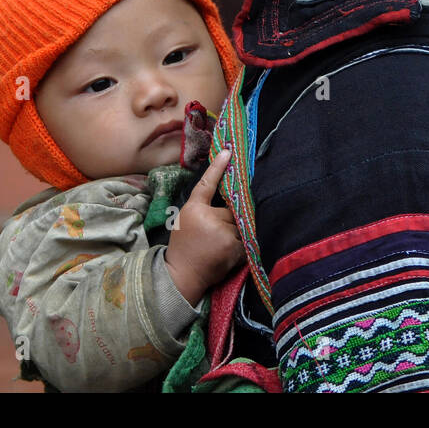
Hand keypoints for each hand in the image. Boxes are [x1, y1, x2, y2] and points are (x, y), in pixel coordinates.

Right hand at [164, 148, 243, 305]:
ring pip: (241, 224)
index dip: (218, 167)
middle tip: (215, 234)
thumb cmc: (185, 245)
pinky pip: (245, 239)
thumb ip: (205, 207)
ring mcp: (223, 234)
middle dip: (230, 218)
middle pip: (233, 209)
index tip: (228, 151)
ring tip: (219, 245)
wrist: (182, 275)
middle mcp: (209, 218)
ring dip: (236, 232)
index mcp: (194, 209)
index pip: (207, 184)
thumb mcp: (187, 220)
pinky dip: (241, 244)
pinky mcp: (233, 248)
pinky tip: (226, 253)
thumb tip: (231, 195)